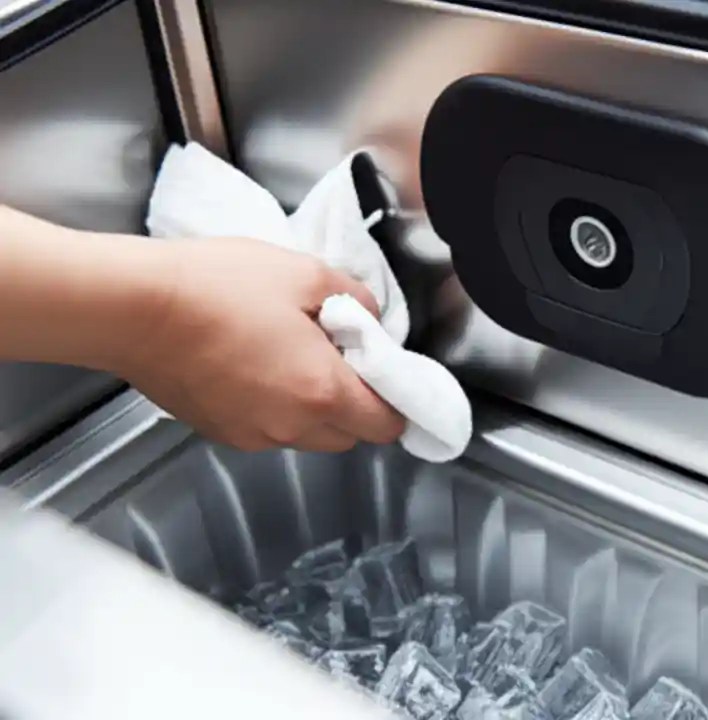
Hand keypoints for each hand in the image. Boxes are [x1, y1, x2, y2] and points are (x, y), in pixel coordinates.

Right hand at [116, 237, 406, 451]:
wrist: (134, 306)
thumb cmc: (215, 287)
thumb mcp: (306, 274)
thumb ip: (357, 300)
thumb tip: (370, 319)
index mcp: (321, 391)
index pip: (386, 425)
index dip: (396, 401)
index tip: (390, 375)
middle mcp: (289, 426)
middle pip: (348, 435)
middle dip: (356, 404)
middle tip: (341, 357)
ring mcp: (250, 433)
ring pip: (306, 435)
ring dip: (313, 407)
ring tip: (293, 355)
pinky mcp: (218, 430)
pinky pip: (267, 429)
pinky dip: (275, 407)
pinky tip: (258, 364)